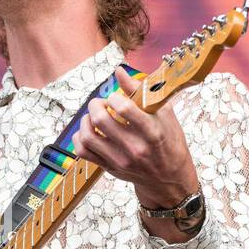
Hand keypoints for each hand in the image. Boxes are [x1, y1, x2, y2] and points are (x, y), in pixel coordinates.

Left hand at [70, 65, 197, 205]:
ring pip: (88, 136)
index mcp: (152, 131)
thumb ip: (140, 91)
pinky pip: (83, 151)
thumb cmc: (168, 141)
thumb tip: (118, 71)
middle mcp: (135, 148)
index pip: (123, 108)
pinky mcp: (109, 168)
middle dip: (96, 104)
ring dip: (85, 120)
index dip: (114, 97)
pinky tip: (89, 131)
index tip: (116, 97)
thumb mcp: (164, 114)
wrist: (169, 177)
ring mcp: (120, 160)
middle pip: (100, 120)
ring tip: (93, 116)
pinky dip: (79, 138)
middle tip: (102, 103)